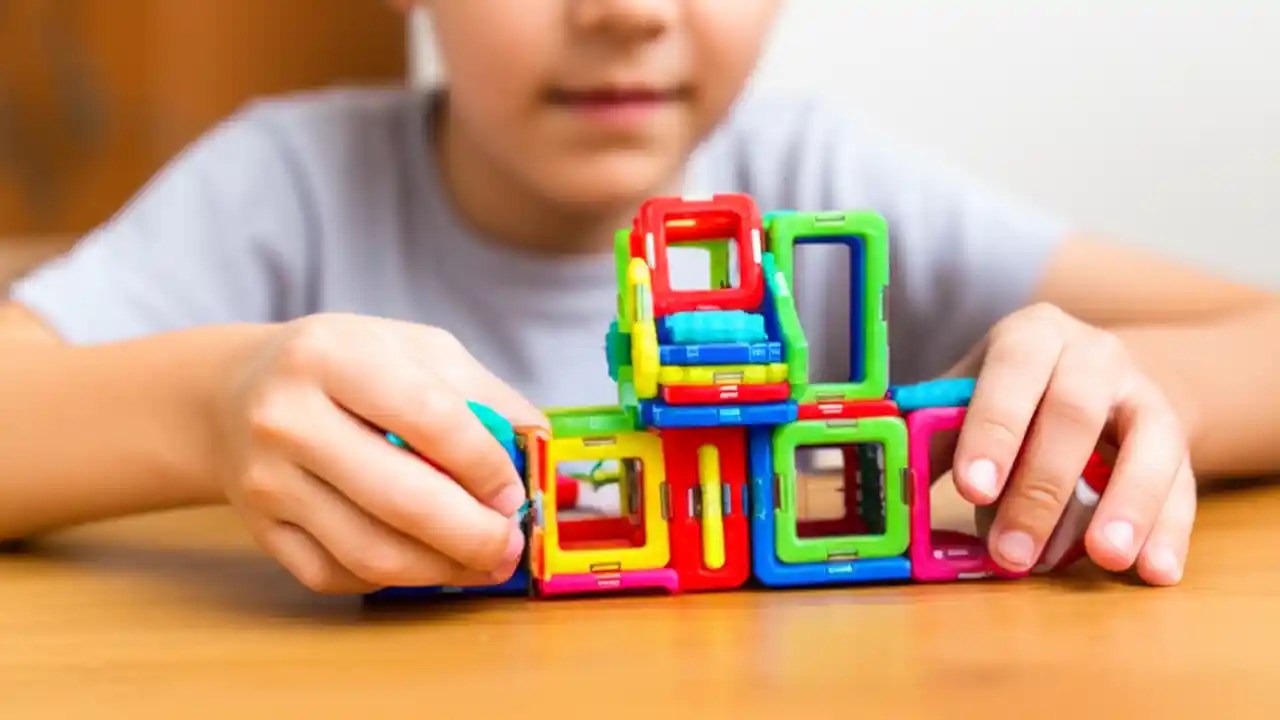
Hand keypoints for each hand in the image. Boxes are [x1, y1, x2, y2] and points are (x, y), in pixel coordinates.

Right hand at [214, 313, 544, 593]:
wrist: (232, 394)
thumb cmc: (346, 366)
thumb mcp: (415, 349)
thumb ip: (484, 395)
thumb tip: (541, 449)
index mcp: (332, 355)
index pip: (430, 419)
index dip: (486, 465)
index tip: (516, 492)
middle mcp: (288, 418)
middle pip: (401, 499)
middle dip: (474, 535)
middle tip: (511, 546)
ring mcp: (266, 480)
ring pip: (371, 553)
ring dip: (443, 569)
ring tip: (483, 561)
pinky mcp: (259, 530)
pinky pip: (337, 575)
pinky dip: (391, 579)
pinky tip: (421, 560)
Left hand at [947, 303, 1196, 585]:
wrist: (1100, 375)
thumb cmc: (1016, 393)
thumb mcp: (971, 394)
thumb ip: (935, 432)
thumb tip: (891, 480)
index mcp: (1031, 336)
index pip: (1012, 373)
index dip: (994, 430)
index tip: (973, 487)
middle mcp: (1094, 355)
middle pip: (1074, 415)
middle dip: (1042, 488)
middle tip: (1015, 552)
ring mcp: (1144, 394)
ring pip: (1146, 445)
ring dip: (1126, 506)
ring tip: (1104, 557)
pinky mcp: (1179, 438)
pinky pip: (1183, 483)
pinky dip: (1169, 530)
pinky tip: (1154, 570)